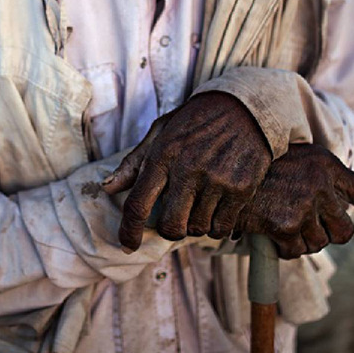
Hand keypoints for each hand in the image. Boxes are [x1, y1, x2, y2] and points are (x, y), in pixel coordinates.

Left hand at [101, 91, 271, 251]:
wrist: (244, 106)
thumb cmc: (196, 121)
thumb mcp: (161, 132)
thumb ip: (134, 163)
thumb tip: (108, 189)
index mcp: (163, 155)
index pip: (138, 204)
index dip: (129, 231)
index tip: (127, 246)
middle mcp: (189, 168)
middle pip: (171, 226)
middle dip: (170, 230)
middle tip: (176, 220)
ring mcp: (217, 180)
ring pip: (197, 229)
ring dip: (195, 225)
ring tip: (200, 205)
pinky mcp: (242, 188)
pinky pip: (222, 227)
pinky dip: (216, 226)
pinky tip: (217, 209)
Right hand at [236, 144, 353, 258]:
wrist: (223, 166)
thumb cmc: (260, 164)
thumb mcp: (296, 157)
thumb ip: (321, 176)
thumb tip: (340, 207)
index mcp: (326, 164)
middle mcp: (320, 183)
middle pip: (344, 230)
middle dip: (330, 234)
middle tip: (310, 227)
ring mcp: (303, 205)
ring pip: (319, 244)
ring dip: (304, 241)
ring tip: (284, 224)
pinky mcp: (285, 224)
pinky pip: (296, 251)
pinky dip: (286, 249)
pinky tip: (272, 234)